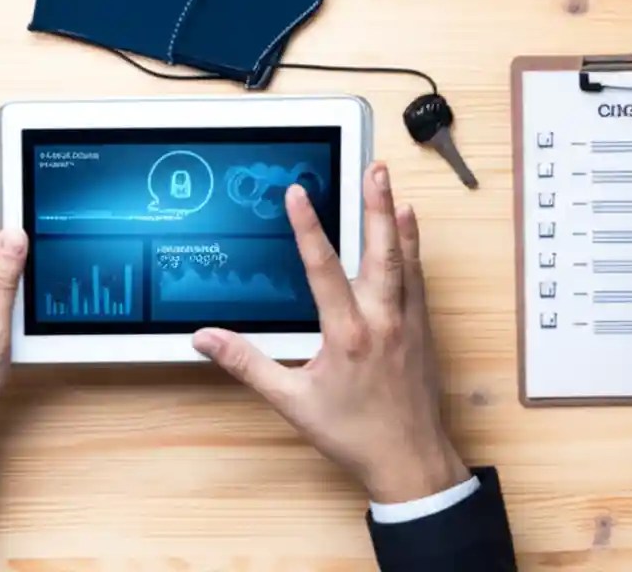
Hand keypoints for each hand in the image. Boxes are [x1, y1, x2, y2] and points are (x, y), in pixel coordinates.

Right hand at [193, 162, 468, 502]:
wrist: (410, 462)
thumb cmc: (355, 434)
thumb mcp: (291, 402)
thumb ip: (247, 365)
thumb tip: (207, 340)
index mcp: (347, 335)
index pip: (324, 268)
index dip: (309, 228)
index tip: (299, 195)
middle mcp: (382, 322)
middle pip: (380, 252)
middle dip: (376, 206)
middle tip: (375, 169)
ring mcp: (408, 324)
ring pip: (406, 262)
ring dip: (399, 223)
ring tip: (394, 190)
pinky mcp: (424, 332)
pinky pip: (419, 282)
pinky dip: (413, 252)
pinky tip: (410, 236)